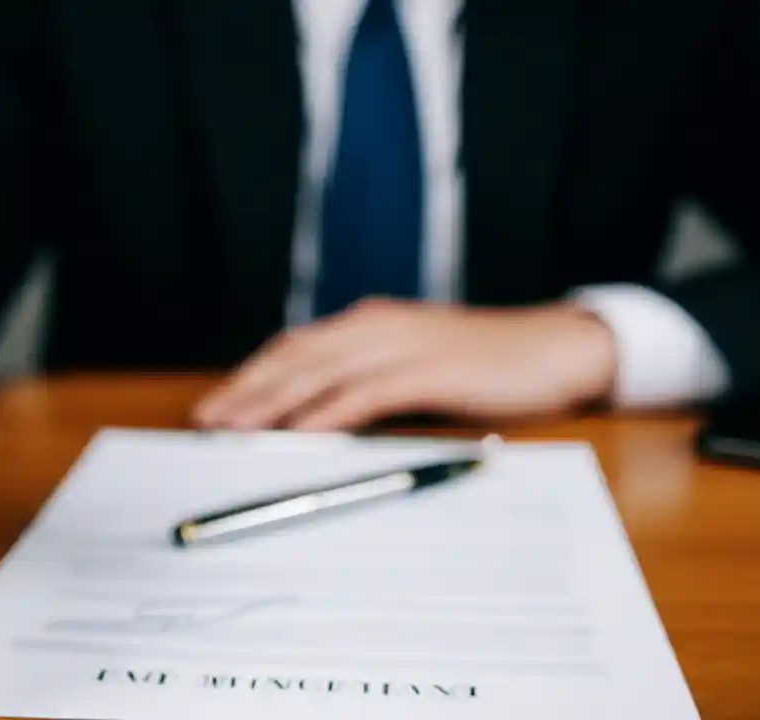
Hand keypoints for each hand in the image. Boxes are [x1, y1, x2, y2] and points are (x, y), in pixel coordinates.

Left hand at [193, 298, 616, 430]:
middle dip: (245, 391)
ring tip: (234, 431)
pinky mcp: (430, 369)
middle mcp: (375, 326)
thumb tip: (316, 422)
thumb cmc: (484, 367)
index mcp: (367, 325)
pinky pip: (368, 392)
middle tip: (204, 424)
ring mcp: (402, 344)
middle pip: (294, 358)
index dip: (249, 377)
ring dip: (273, 402)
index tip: (213, 408)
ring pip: (320, 372)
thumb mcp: (414, 370)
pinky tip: (302, 433)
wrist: (555, 349)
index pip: (293, 349)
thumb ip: (368, 385)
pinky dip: (330, 413)